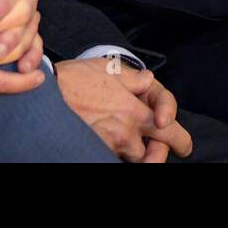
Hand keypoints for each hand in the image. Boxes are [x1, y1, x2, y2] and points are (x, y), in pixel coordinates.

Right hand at [55, 57, 192, 162]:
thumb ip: (134, 78)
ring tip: (129, 140)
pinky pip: (110, 157)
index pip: (169, 132)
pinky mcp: (92, 152)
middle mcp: (124, 133)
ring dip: (134, 152)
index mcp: (134, 111)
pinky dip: (115, 152)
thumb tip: (148, 80)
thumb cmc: (74, 78)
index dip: (180, 141)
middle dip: (159, 153)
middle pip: (152, 154)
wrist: (44, 95)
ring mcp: (108, 146)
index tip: (183, 146)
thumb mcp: (108, 69)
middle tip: (157, 147)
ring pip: (131, 159)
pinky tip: (109, 140)